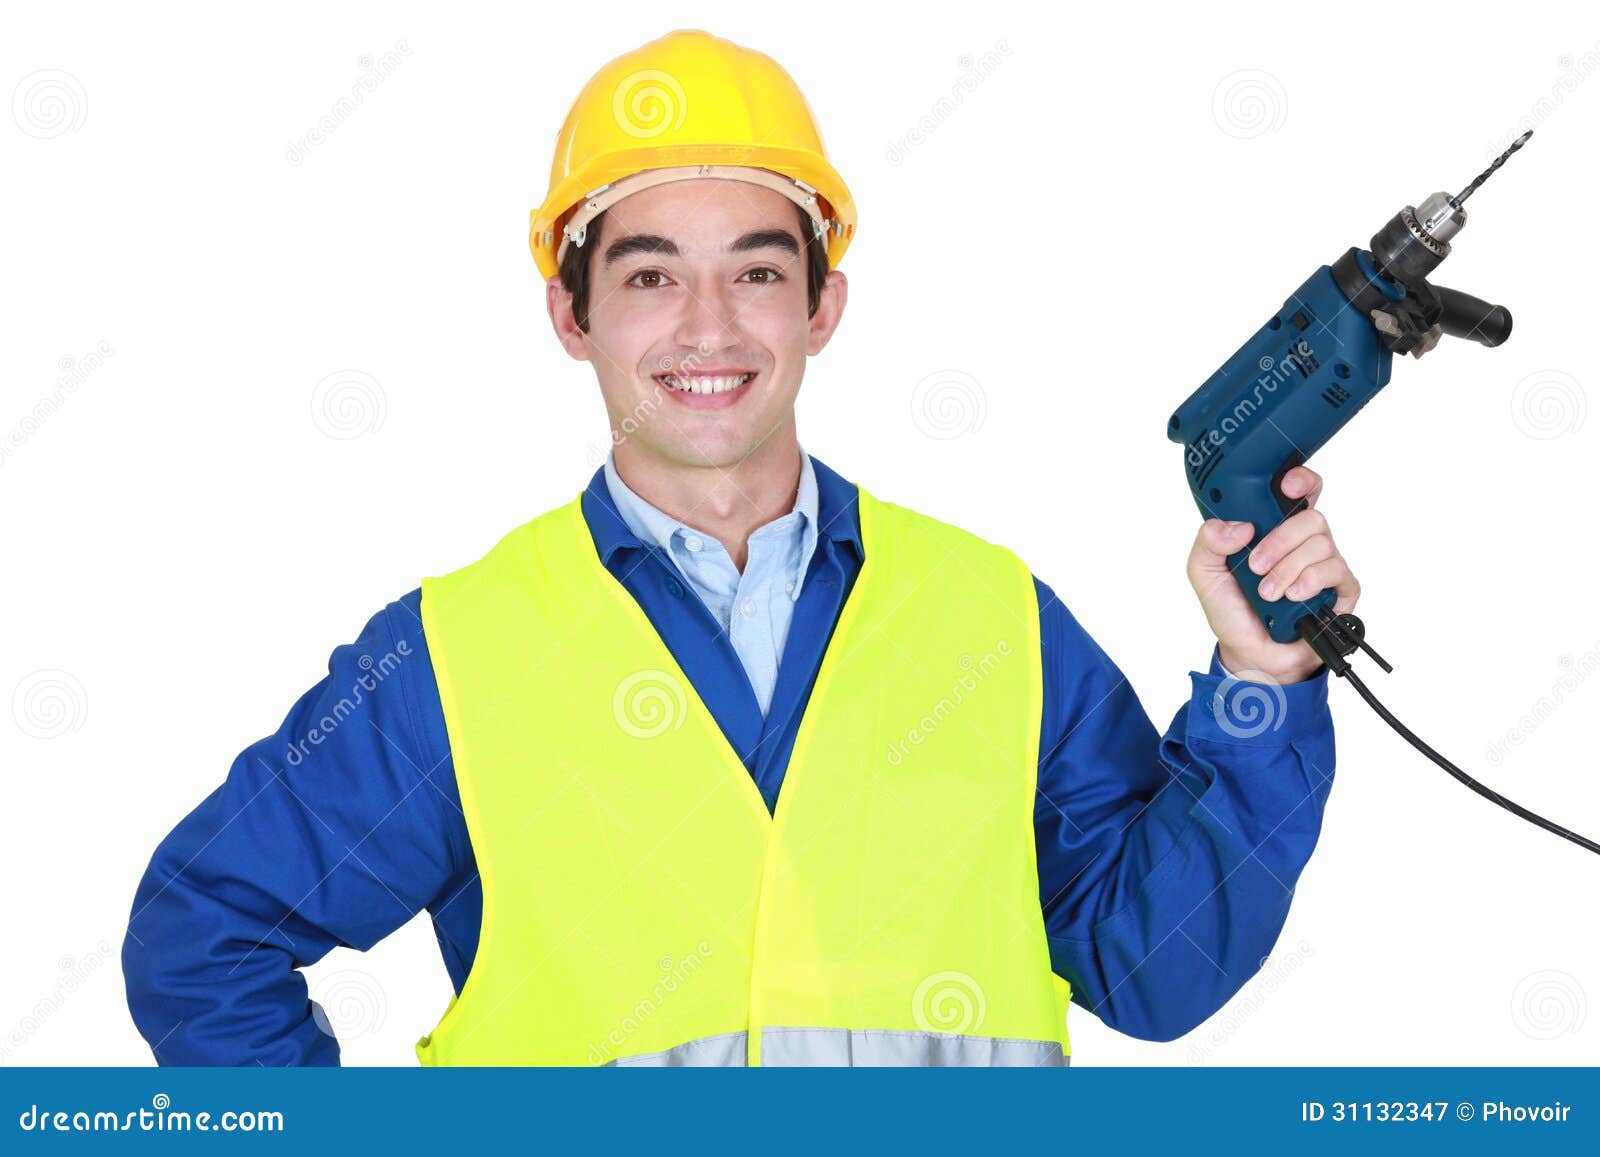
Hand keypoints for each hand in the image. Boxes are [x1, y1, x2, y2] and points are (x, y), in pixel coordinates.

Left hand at [1185, 466, 1360, 683]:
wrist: (1249, 653)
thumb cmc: (1232, 609)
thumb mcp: (1204, 573)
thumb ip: (1207, 543)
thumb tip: (1237, 526)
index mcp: (1273, 528)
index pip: (1298, 491)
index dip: (1300, 480)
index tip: (1287, 485)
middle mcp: (1302, 542)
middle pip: (1310, 517)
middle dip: (1280, 540)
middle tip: (1256, 565)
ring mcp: (1323, 564)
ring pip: (1320, 544)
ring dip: (1287, 569)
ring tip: (1268, 593)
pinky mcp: (1340, 589)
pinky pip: (1335, 571)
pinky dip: (1309, 583)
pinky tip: (1292, 598)